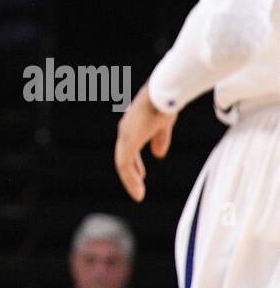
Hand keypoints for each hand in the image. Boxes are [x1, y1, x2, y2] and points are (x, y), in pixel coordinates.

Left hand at [115, 84, 176, 201]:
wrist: (164, 93)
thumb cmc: (166, 102)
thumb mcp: (163, 124)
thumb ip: (160, 139)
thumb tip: (158, 155)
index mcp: (132, 126)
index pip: (129, 148)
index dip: (135, 163)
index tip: (141, 175)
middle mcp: (126, 131)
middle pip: (123, 157)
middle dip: (131, 172)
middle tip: (138, 186)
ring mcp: (125, 136)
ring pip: (122, 163)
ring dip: (130, 180)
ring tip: (138, 194)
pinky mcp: (128, 142)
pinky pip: (125, 164)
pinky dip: (130, 178)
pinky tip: (139, 188)